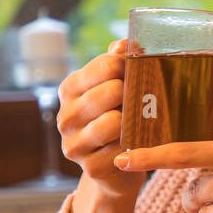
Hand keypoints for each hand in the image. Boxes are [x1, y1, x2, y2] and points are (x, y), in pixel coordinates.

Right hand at [57, 39, 146, 199]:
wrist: (118, 167)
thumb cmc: (121, 119)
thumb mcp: (117, 87)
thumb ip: (119, 62)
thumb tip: (124, 44)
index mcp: (70, 89)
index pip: (105, 65)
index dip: (130, 66)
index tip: (142, 72)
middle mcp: (66, 116)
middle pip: (111, 91)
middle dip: (135, 94)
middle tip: (146, 101)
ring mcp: (74, 144)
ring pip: (114, 121)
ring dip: (135, 121)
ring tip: (141, 123)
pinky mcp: (89, 168)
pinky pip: (121, 150)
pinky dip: (135, 146)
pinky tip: (136, 146)